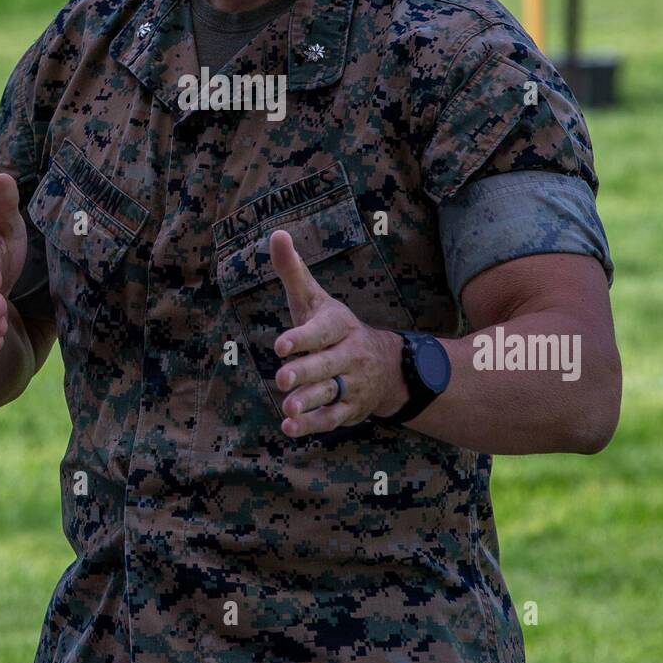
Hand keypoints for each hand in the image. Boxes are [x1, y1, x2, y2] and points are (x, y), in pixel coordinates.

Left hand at [268, 228, 405, 437]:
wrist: (386, 364)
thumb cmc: (334, 327)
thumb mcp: (315, 299)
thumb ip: (293, 272)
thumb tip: (276, 234)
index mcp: (339, 325)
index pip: (322, 331)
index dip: (302, 337)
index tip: (280, 344)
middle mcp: (348, 354)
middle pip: (327, 364)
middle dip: (305, 372)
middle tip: (281, 378)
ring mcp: (351, 383)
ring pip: (330, 393)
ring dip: (309, 402)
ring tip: (287, 408)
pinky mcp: (349, 409)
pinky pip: (332, 418)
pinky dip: (312, 425)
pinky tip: (290, 427)